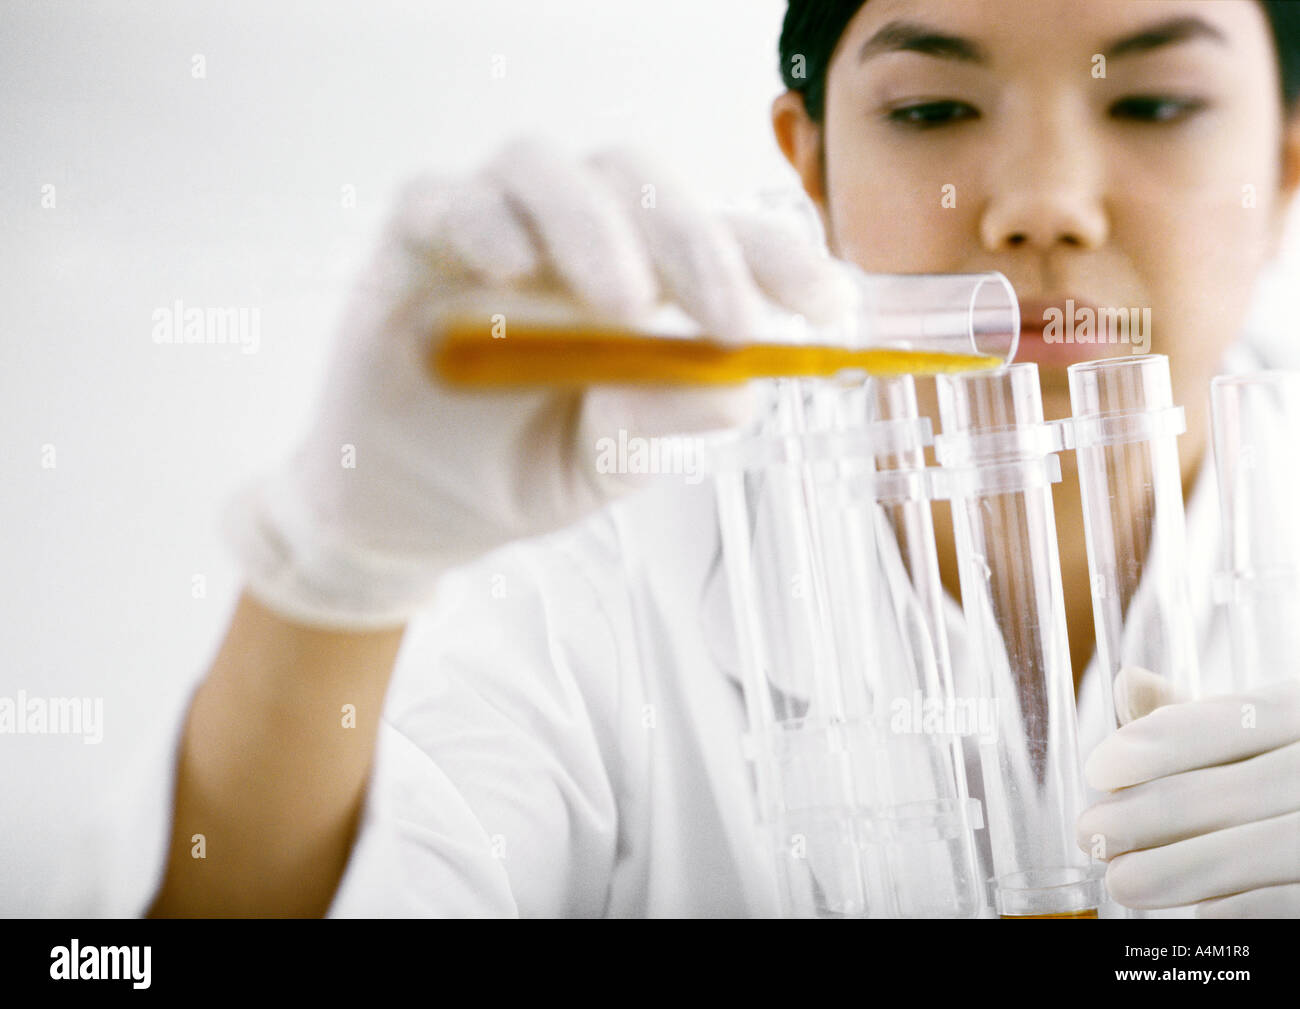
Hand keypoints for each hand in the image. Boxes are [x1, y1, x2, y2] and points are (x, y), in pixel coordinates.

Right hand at [221, 138, 854, 629]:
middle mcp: (571, 242)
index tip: (832, 309)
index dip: (781, 260)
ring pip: (545, 167)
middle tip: (723, 318)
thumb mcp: (606, 461)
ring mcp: (491, 233)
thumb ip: (664, 416)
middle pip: (640, 182)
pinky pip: (443, 197)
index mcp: (639, 284)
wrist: (411, 515)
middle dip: (694, 240)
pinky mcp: (413, 243)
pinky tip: (509, 273)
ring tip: (620, 302)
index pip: (720, 241)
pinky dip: (482, 221)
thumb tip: (740, 385)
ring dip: (594, 224)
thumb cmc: (517, 472)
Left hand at [1077, 666, 1299, 916]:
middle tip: (1091, 834)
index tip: (1099, 768)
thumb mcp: (1259, 736)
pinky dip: (1249, 907)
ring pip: (1272, 846)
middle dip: (1156, 814)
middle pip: (1245, 786)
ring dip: (1186, 868)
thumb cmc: (1289, 780)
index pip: (1238, 720)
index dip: (1165, 742)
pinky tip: (1200, 913)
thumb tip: (1129, 683)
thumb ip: (1197, 720)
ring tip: (1123, 882)